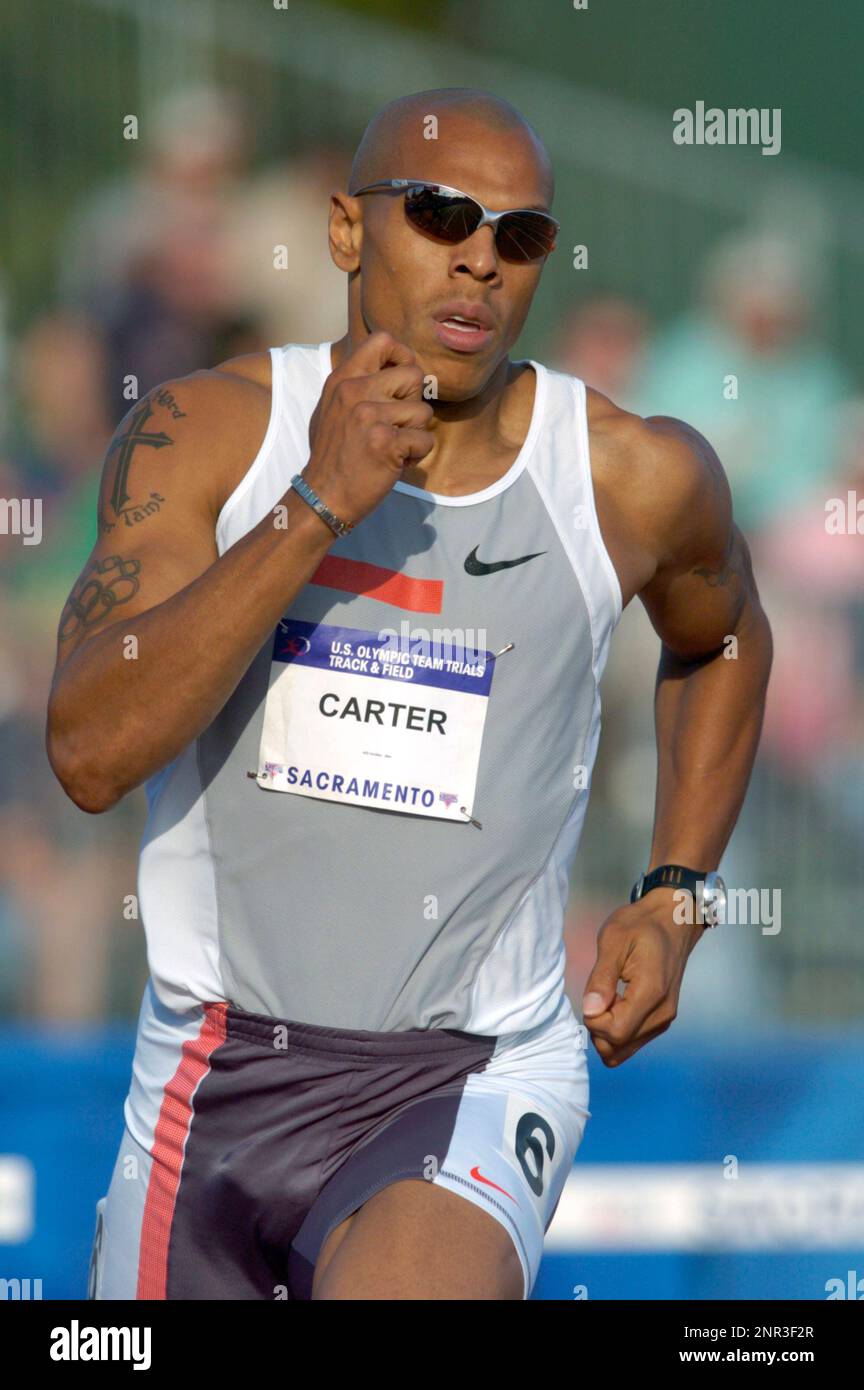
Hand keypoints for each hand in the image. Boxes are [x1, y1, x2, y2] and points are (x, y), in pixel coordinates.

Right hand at [304, 330, 434, 528]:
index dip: (404, 357)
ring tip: (393, 447)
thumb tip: (396, 366)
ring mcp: (370, 416)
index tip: (402, 381)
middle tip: (397, 424)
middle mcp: (355, 391)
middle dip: (414, 402)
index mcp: (343, 379)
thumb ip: (358, 385)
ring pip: (423, 411)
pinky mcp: (386, 442)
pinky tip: (395, 462)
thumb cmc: (334, 455)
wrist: (322, 496)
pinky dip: (416, 455)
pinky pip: (425, 440)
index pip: (383, 340)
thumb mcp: (333, 408)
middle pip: (414, 375)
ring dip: (415, 433)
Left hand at [581, 887, 703, 1066]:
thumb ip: (601, 978)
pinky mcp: (662, 1021)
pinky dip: (617, 1031)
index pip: (615, 1032)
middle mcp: (662, 1014)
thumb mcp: (614, 941)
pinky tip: (616, 1004)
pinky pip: (632, 1041)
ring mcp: (664, 1020)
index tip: (593, 994)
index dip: (593, 1020)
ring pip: (623, 1050)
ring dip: (606, 1032)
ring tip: (607, 998)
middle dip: (597, 1028)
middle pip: (618, 1046)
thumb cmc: (641, 925)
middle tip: (598, 996)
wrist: (674, 921)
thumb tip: (590, 1011)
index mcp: (651, 993)